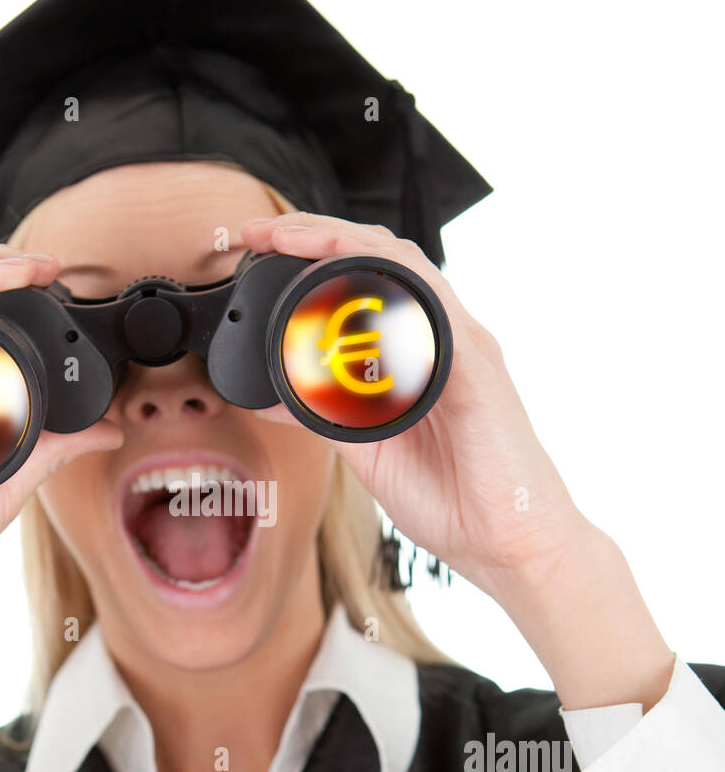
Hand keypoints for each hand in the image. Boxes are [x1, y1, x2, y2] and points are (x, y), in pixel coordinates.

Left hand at [241, 212, 588, 595]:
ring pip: (408, 267)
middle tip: (263, 229)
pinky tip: (352, 278)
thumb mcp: (365, 451)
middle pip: (384, 256)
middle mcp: (444, 338)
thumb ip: (321, 417)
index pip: (368, 278)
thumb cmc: (454, 499)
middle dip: (318, 231)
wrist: (509, 543)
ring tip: (292, 236)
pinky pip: (436, 311)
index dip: (314, 253)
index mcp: (420, 352)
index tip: (262, 244)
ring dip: (345, 243)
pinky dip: (393, 290)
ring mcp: (464, 347)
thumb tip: (267, 399)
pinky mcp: (478, 369)